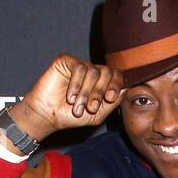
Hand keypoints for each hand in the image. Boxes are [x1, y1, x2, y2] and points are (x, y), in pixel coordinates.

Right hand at [12, 54, 126, 140]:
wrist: (49, 116)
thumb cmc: (72, 117)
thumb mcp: (98, 114)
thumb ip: (113, 102)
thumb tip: (128, 87)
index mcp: (101, 82)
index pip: (117, 75)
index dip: (117, 85)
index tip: (110, 98)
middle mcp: (92, 71)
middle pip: (107, 72)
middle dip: (100, 92)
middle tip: (91, 107)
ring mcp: (80, 65)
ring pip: (93, 71)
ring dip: (87, 92)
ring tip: (78, 106)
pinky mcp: (66, 61)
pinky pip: (79, 68)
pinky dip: (76, 85)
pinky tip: (70, 97)